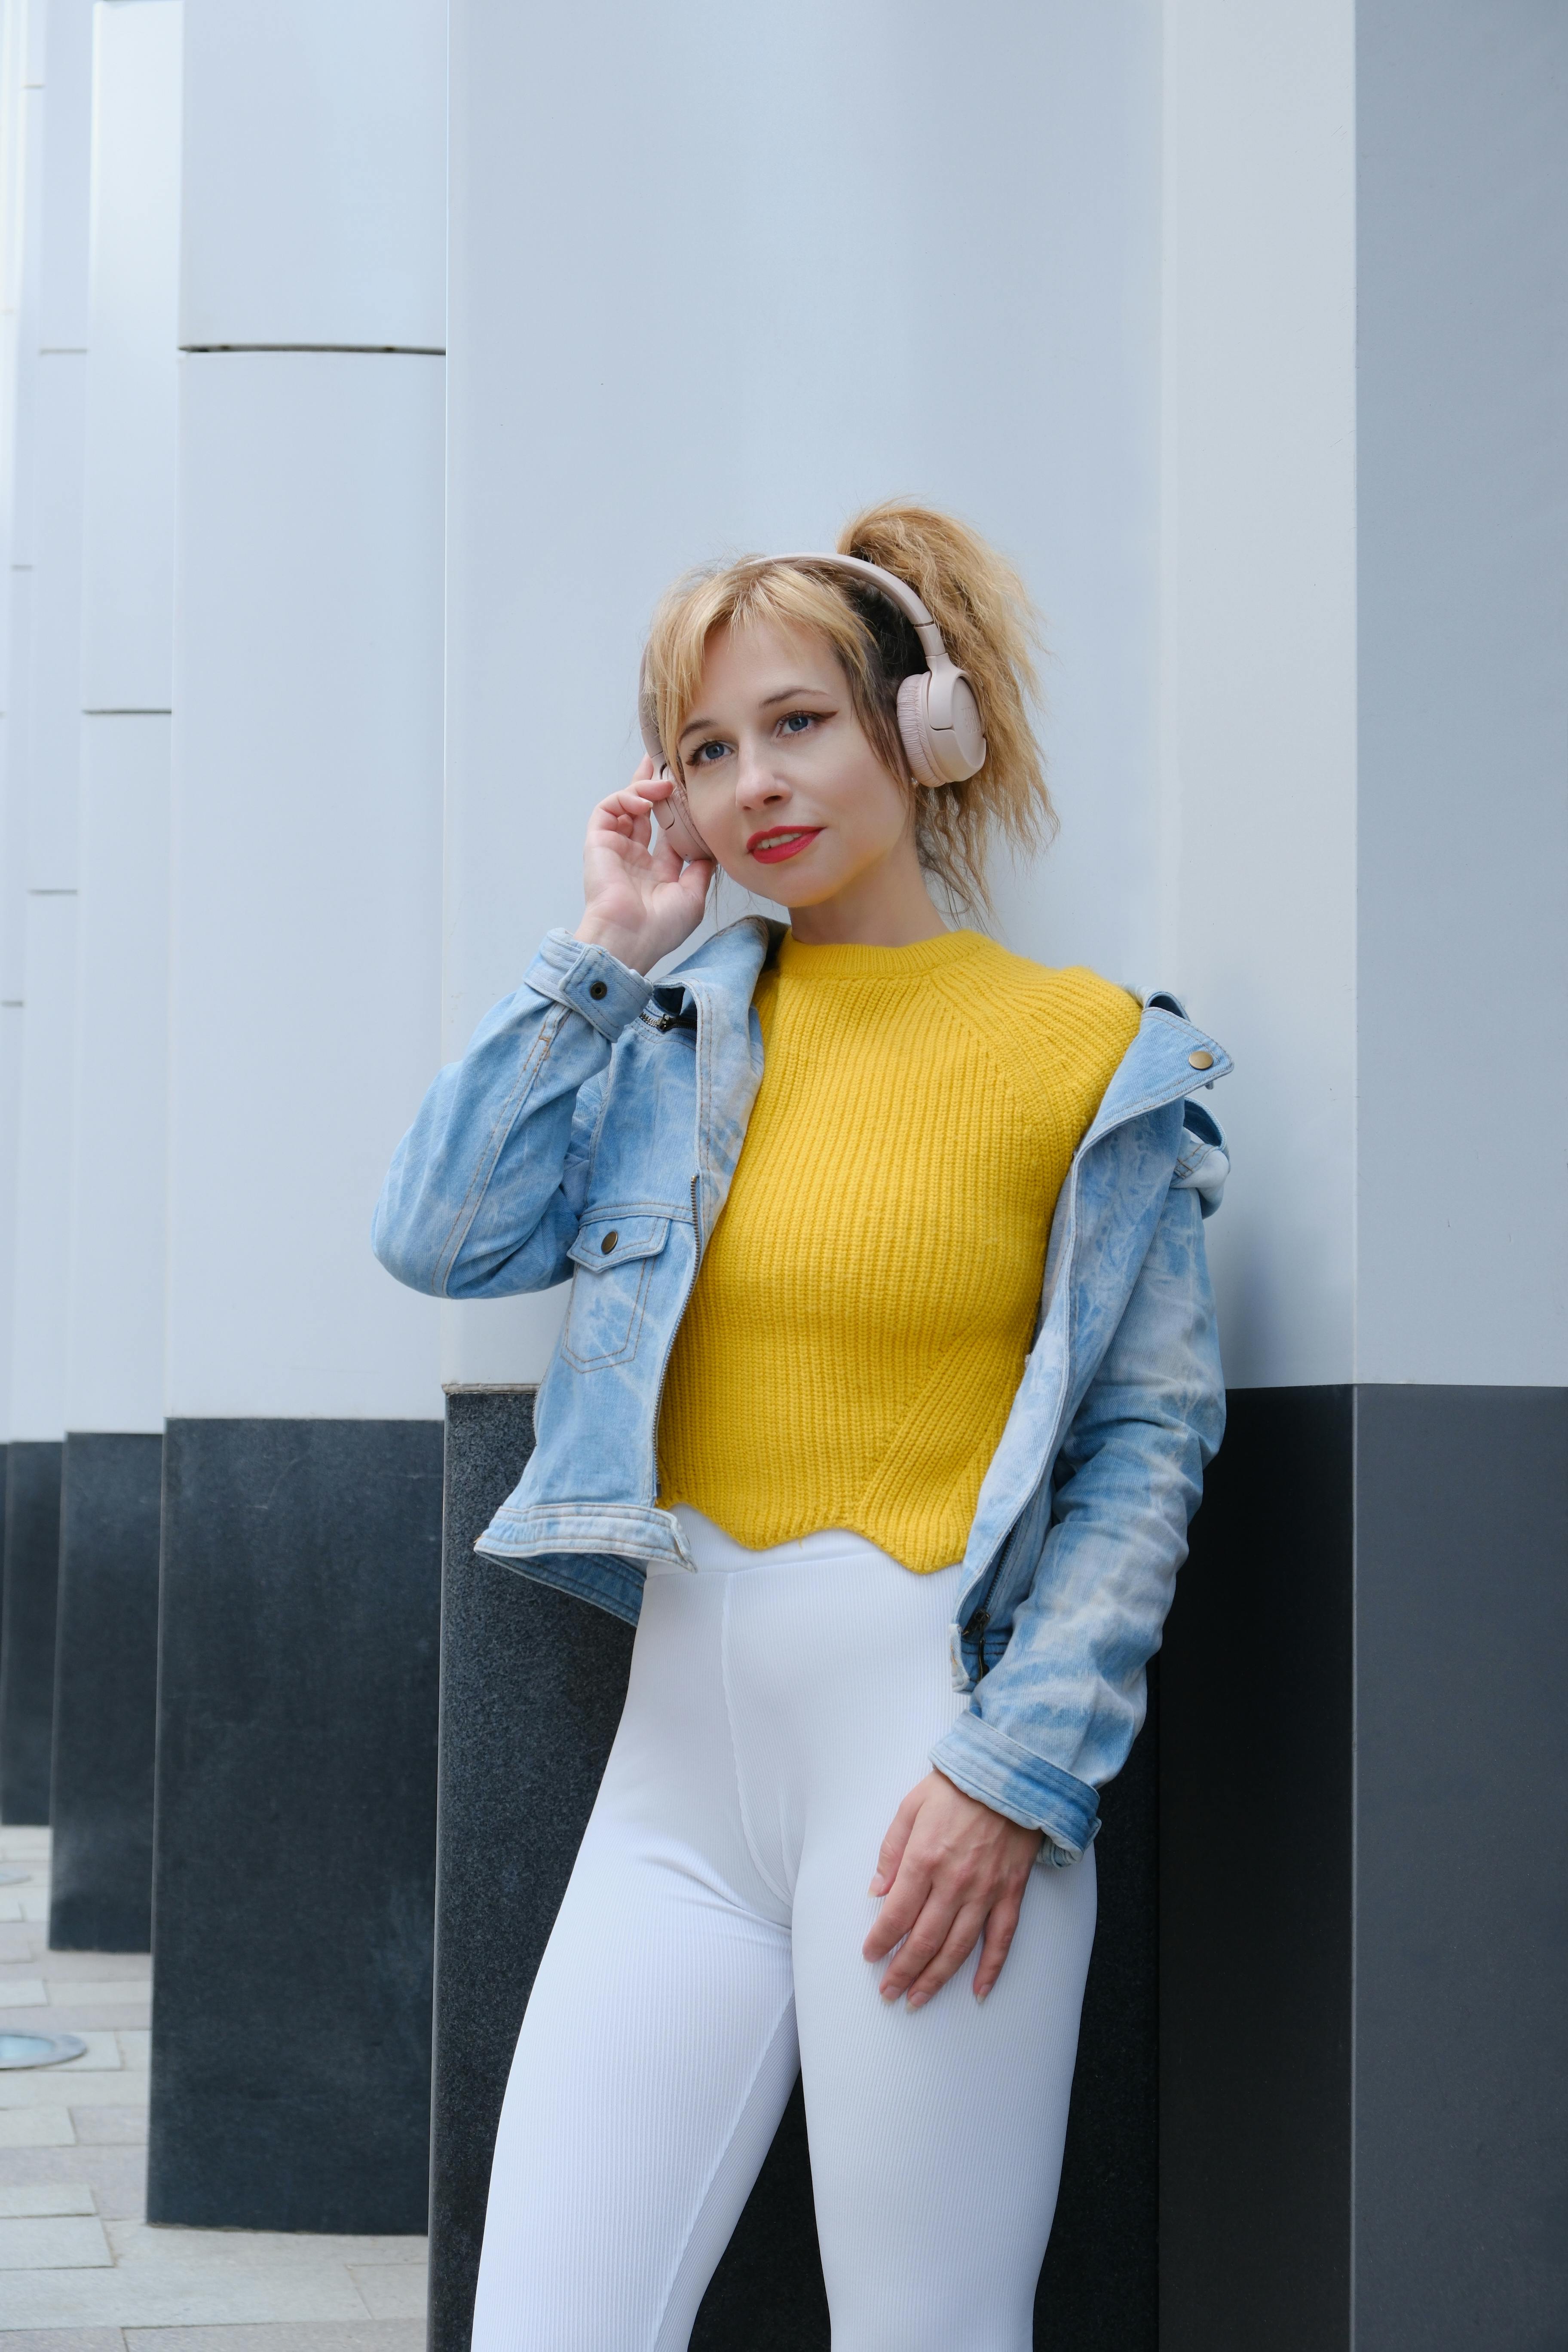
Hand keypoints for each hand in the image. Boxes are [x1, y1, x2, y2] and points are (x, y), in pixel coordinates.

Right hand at [574, 757, 714, 974]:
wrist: (630, 938)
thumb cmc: (660, 928)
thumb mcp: (693, 896)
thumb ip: (701, 868)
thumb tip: (711, 847)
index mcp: (656, 872)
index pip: (666, 830)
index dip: (676, 809)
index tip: (690, 789)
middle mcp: (635, 857)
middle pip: (644, 811)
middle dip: (654, 785)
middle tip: (666, 761)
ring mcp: (615, 849)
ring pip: (627, 806)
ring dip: (644, 789)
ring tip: (663, 783)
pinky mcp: (598, 842)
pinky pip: (609, 809)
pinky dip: (627, 797)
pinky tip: (646, 796)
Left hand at [862, 1770, 1042, 2008]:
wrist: (1010, 1774)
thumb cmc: (956, 1787)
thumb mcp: (910, 1807)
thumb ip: (890, 1851)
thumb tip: (876, 1892)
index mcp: (924, 1860)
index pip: (896, 1915)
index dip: (880, 1941)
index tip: (870, 1956)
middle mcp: (954, 1882)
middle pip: (924, 1940)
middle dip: (902, 1971)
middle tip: (889, 1993)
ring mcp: (985, 1891)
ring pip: (958, 1948)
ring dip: (936, 1978)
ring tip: (918, 1999)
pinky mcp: (1011, 1892)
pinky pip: (1002, 1939)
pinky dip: (991, 1969)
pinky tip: (977, 1991)